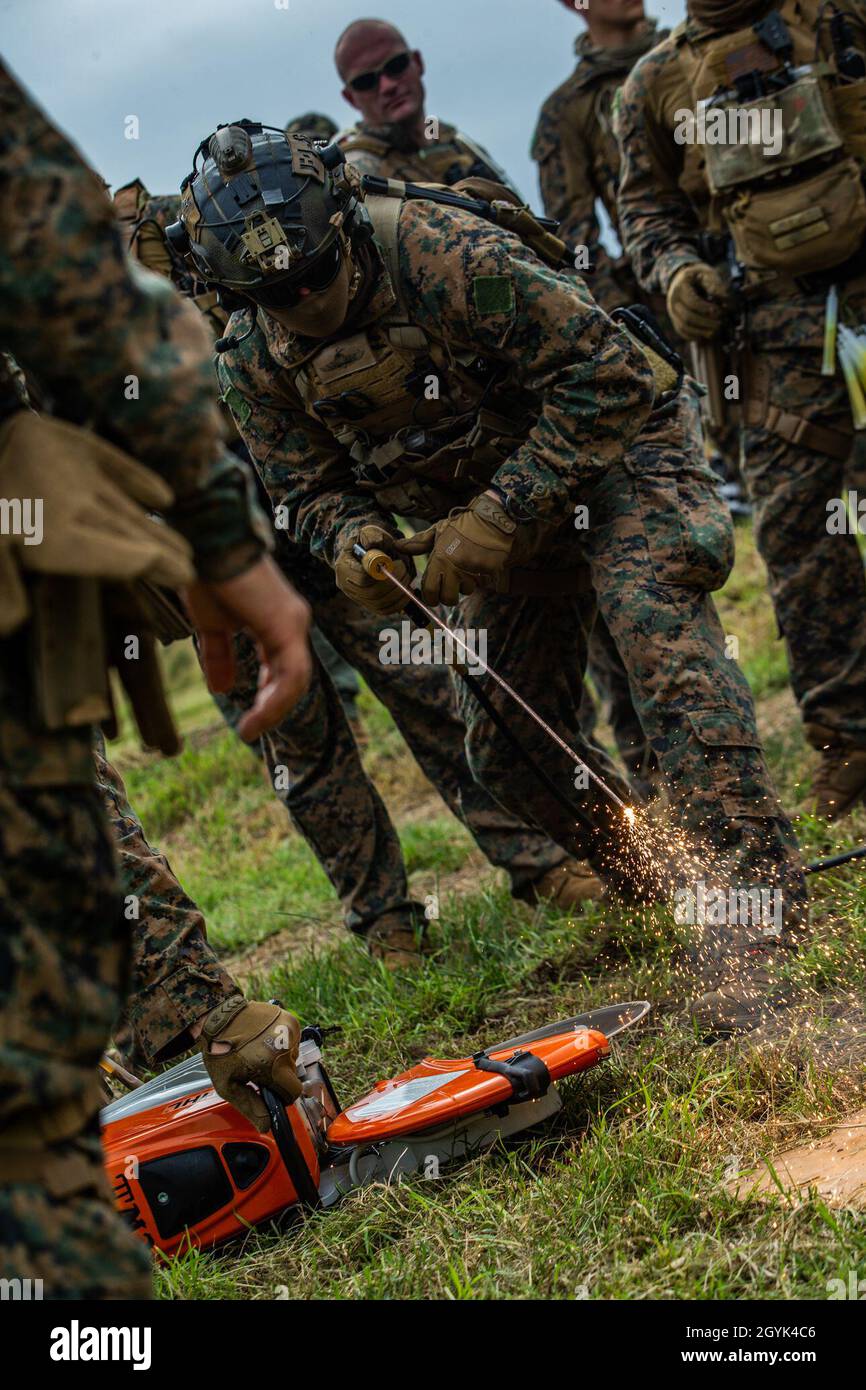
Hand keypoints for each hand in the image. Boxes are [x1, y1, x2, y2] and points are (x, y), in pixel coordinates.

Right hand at [184, 556, 310, 740]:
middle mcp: (293, 622)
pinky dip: (275, 701)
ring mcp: (294, 623)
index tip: (249, 722)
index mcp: (278, 621)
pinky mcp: (286, 625)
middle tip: (251, 730)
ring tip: (251, 729)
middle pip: (292, 678)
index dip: (268, 697)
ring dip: (273, 710)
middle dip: (272, 708)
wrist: (206, 544)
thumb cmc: (208, 576)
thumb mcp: (212, 625)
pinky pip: (290, 674)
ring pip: (295, 680)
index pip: (282, 669)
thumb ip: (220, 657)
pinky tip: (256, 717)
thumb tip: (223, 690)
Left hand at [200, 998, 301, 1133]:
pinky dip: (282, 1044)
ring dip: (279, 1059)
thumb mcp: (228, 1085)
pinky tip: (264, 1040)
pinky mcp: (290, 1020)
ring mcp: (290, 1031)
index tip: (268, 1090)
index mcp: (271, 1065)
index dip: (281, 1096)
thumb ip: (250, 1107)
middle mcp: (285, 1047)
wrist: (218, 1016)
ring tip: (258, 1051)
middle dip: (278, 1076)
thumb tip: (267, 1126)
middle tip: (257, 1069)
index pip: (294, 1093)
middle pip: (293, 1075)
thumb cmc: (220, 1050)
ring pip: (293, 1058)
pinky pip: (293, 1042)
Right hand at [334, 523, 414, 614]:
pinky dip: (399, 603)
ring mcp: (357, 597)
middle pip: (372, 594)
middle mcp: (346, 586)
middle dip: (394, 584)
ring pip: (380, 604)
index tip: (399, 563)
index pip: (363, 579)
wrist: (367, 550)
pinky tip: (407, 591)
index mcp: (343, 567)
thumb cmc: (370, 540)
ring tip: (408, 579)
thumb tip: (375, 543)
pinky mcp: (368, 604)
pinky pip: (384, 610)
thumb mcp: (369, 532)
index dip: (383, 574)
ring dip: (399, 593)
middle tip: (407, 571)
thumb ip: (372, 535)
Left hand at [396, 492, 519, 604]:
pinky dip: (480, 577)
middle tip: (450, 586)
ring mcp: (472, 570)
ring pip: (466, 591)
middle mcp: (454, 567)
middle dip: (448, 596)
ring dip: (466, 585)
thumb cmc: (463, 525)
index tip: (432, 594)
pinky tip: (479, 564)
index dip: (430, 597)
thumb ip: (418, 543)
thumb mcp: (439, 530)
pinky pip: (482, 583)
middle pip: (448, 599)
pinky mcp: (488, 571)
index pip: (430, 591)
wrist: (491, 518)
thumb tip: (398, 546)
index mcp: (440, 559)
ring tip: (467, 569)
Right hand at [666, 263, 731, 339]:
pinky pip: (682, 332)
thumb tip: (727, 300)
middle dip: (705, 323)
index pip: (692, 302)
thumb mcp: (708, 274)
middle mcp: (673, 301)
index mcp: (681, 287)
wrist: (683, 279)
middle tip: (720, 324)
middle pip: (687, 317)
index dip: (706, 309)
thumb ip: (717, 286)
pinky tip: (706, 334)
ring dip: (700, 332)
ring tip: (715, 331)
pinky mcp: (675, 320)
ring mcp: (672, 312)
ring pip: (683, 327)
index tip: (719, 311)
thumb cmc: (699, 276)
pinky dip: (694, 336)